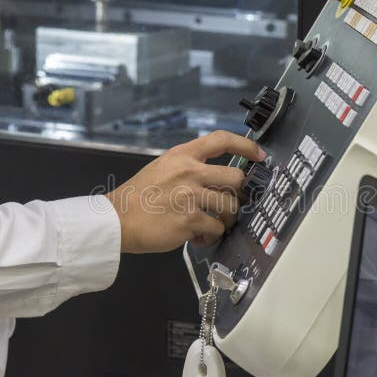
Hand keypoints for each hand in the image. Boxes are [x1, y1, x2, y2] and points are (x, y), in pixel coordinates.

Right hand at [106, 131, 265, 252]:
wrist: (116, 220)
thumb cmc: (137, 198)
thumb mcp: (162, 168)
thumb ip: (188, 167)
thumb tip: (216, 179)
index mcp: (182, 155)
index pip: (222, 140)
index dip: (246, 145)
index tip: (259, 154)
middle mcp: (189, 171)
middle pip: (236, 178)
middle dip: (238, 194)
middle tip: (231, 204)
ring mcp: (191, 195)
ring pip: (230, 206)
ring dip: (225, 219)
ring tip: (210, 224)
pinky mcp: (190, 219)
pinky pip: (216, 228)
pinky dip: (210, 236)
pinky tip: (197, 237)